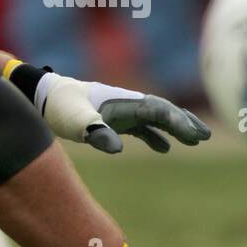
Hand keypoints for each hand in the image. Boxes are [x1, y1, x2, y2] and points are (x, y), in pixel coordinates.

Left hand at [36, 74, 210, 153]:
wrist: (42, 97)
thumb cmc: (59, 107)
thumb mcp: (76, 121)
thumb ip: (96, 132)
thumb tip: (118, 148)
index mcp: (123, 100)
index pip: (158, 109)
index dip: (178, 121)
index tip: (193, 136)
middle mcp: (126, 103)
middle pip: (163, 110)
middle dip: (185, 121)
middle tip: (205, 136)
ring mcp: (121, 111)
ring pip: (155, 118)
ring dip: (176, 127)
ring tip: (197, 139)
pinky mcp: (113, 120)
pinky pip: (141, 127)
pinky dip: (155, 136)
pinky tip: (164, 149)